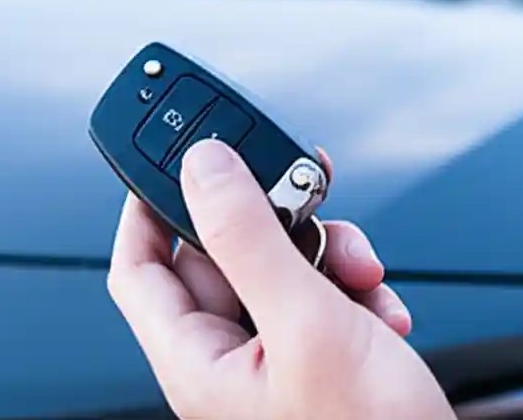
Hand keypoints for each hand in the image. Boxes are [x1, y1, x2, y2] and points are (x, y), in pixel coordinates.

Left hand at [108, 139, 453, 419]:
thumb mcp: (307, 323)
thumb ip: (251, 241)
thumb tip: (204, 168)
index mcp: (199, 362)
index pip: (140, 269)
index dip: (149, 207)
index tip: (179, 159)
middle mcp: (230, 361)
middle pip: (225, 257)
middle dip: (276, 224)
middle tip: (306, 199)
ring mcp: (276, 362)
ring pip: (282, 271)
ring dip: (329, 257)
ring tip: (362, 273)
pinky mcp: (321, 361)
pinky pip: (322, 299)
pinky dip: (355, 291)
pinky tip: (382, 311)